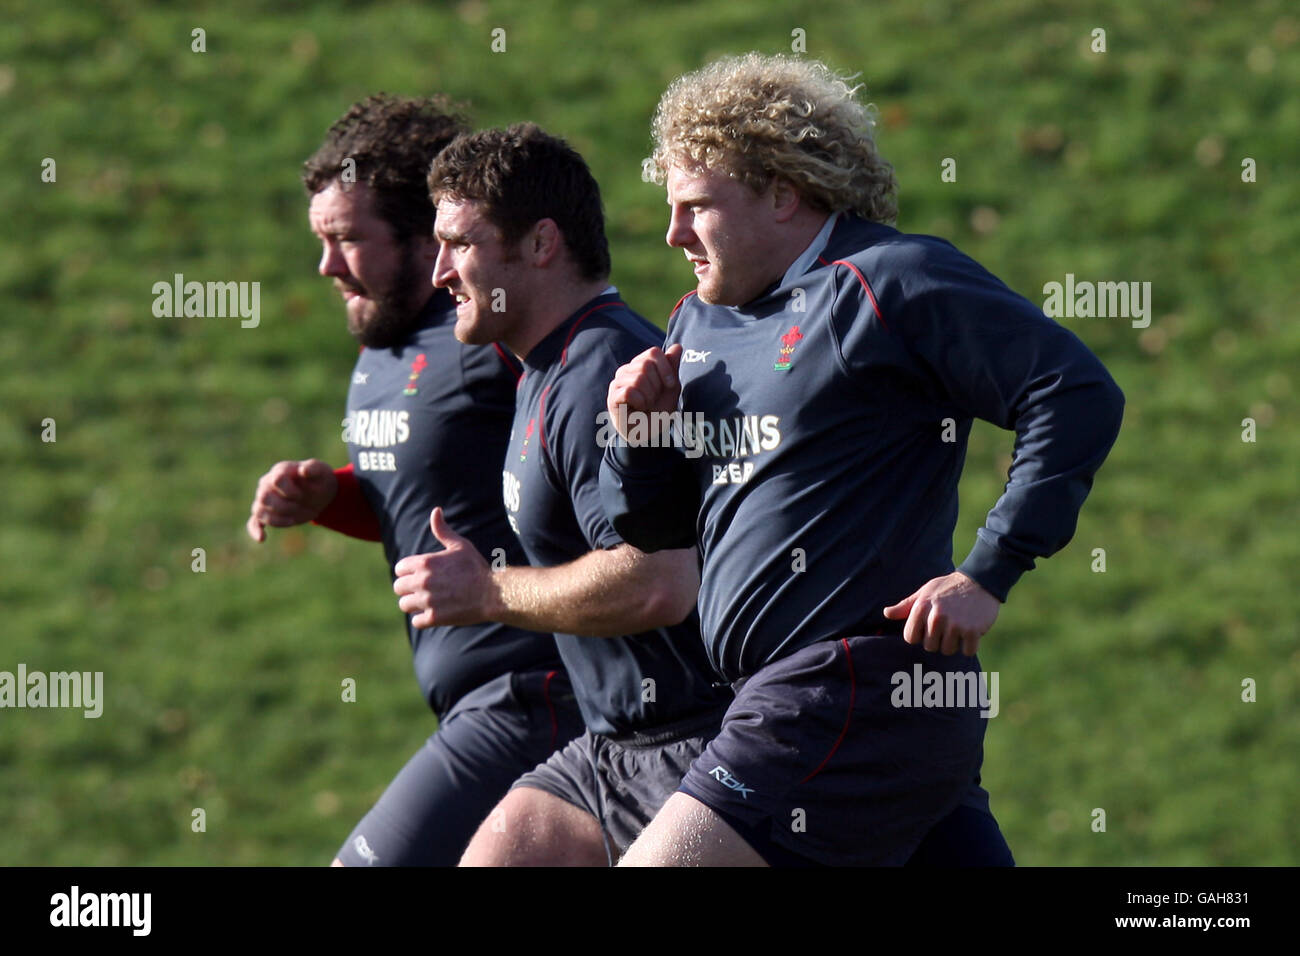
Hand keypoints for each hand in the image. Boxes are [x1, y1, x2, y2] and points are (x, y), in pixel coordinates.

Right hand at [247, 459, 337, 541]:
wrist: (319, 492)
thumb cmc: (318, 479)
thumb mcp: (321, 471)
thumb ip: (313, 468)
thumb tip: (304, 470)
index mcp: (280, 471)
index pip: (277, 480)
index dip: (290, 491)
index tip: (301, 495)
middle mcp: (267, 483)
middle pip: (264, 497)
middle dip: (284, 507)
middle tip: (299, 507)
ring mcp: (265, 499)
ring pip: (259, 511)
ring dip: (277, 519)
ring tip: (293, 519)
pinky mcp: (267, 513)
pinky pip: (254, 522)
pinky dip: (256, 530)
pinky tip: (262, 539)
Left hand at [393, 507, 494, 628]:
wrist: (493, 593)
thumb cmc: (476, 567)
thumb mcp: (460, 545)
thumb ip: (443, 530)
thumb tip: (436, 510)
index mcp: (425, 562)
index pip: (399, 569)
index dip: (407, 572)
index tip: (418, 575)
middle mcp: (422, 581)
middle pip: (398, 587)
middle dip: (408, 588)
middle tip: (422, 590)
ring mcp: (427, 600)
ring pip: (404, 605)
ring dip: (413, 604)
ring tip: (427, 603)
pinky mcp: (434, 617)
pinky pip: (416, 621)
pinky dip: (423, 619)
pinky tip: (433, 614)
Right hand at [606, 343, 682, 441]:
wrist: (648, 434)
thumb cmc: (658, 411)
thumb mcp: (671, 389)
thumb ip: (672, 368)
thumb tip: (678, 346)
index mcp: (640, 365)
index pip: (653, 352)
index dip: (665, 368)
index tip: (670, 385)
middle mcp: (627, 370)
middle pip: (646, 365)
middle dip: (657, 385)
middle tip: (653, 399)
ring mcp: (617, 383)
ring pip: (638, 378)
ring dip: (649, 396)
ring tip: (646, 405)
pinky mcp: (612, 397)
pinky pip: (629, 391)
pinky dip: (640, 402)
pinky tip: (638, 408)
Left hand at [883, 571, 999, 655]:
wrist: (979, 581)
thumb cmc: (948, 588)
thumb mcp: (925, 592)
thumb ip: (905, 606)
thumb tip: (886, 613)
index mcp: (921, 607)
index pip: (910, 638)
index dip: (920, 635)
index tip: (928, 627)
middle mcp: (936, 617)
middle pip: (930, 647)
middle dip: (938, 639)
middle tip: (947, 625)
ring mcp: (955, 624)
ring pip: (947, 650)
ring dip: (954, 643)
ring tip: (959, 626)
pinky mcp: (973, 631)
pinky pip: (967, 651)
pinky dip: (970, 646)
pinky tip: (971, 631)